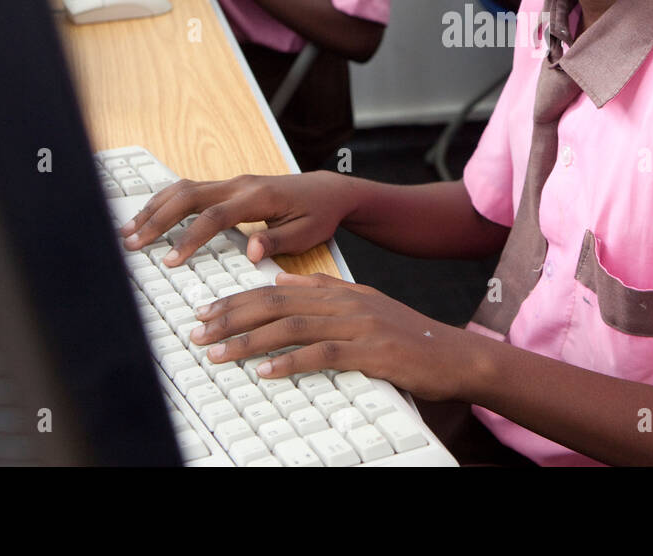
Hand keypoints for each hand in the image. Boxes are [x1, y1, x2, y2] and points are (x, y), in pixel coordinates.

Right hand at [119, 170, 353, 266]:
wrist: (328, 191)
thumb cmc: (319, 214)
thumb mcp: (306, 233)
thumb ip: (276, 242)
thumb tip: (250, 254)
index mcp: (258, 197)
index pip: (214, 217)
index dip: (190, 238)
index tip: (170, 260)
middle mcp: (240, 184)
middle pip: (188, 196)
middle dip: (157, 219)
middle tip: (132, 243)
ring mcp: (233, 182)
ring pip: (184, 189)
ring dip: (155, 208)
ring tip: (129, 231)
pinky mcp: (229, 186)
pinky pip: (191, 189)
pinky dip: (166, 202)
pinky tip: (149, 216)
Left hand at [191, 273, 480, 401]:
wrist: (454, 355)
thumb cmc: (409, 336)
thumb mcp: (365, 304)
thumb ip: (324, 290)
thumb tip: (281, 282)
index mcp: (342, 291)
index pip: (278, 291)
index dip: (238, 300)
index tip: (207, 311)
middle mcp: (347, 303)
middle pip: (277, 305)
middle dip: (233, 317)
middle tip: (199, 330)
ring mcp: (359, 325)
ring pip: (293, 327)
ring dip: (250, 340)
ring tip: (218, 351)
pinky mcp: (372, 351)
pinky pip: (324, 354)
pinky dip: (292, 362)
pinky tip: (266, 370)